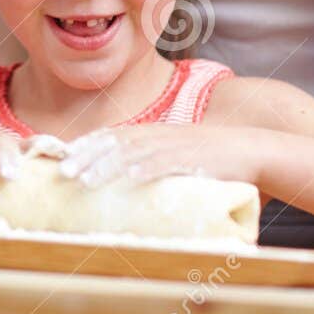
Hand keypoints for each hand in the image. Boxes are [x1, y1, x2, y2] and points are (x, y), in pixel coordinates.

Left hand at [58, 124, 259, 188]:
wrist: (250, 149)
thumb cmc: (208, 157)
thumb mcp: (172, 153)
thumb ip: (148, 160)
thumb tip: (120, 179)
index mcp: (151, 132)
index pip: (111, 135)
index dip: (86, 144)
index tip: (63, 157)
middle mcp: (158, 135)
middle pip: (114, 142)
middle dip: (87, 156)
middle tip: (64, 172)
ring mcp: (175, 146)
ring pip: (134, 153)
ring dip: (107, 166)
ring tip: (86, 181)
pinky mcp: (195, 159)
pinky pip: (168, 163)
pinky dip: (148, 169)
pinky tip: (131, 178)